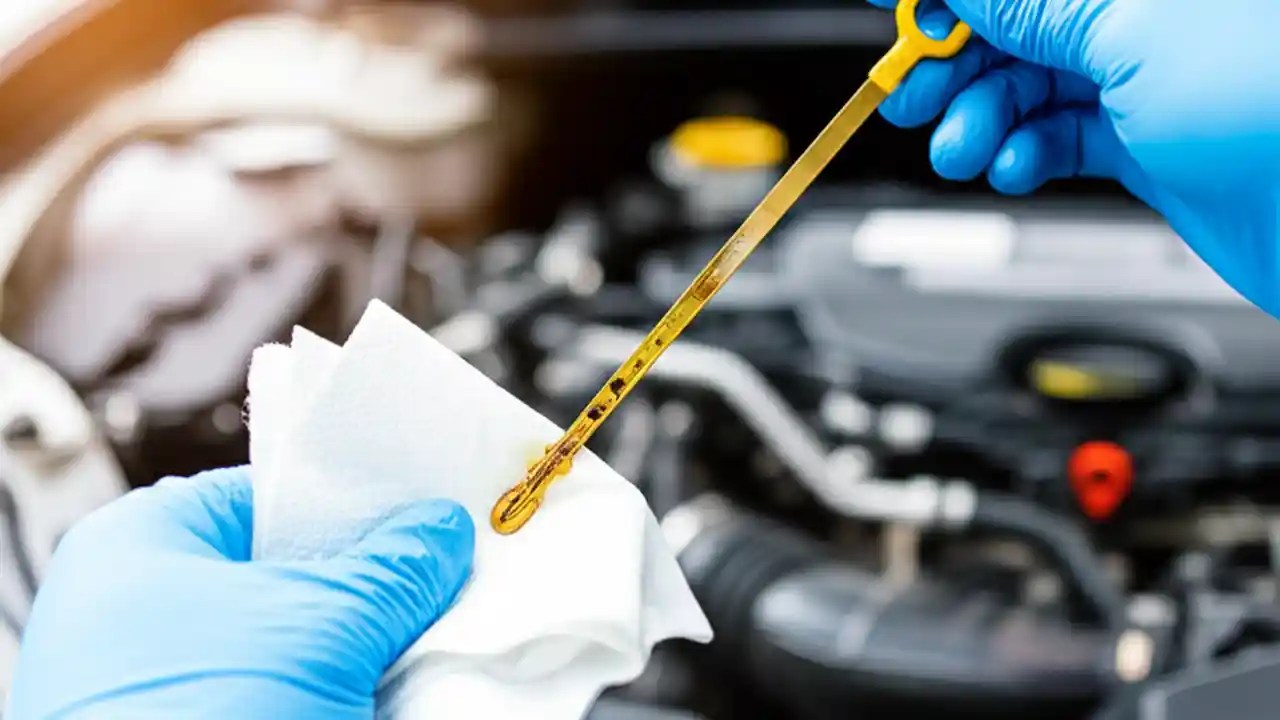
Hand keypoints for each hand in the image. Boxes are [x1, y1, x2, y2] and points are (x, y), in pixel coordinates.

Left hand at [8, 467, 474, 719]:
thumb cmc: (192, 718)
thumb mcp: (324, 626)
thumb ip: (393, 568)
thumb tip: (436, 534)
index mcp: (137, 543)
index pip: (265, 498)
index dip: (346, 506)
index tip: (412, 519)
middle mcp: (132, 609)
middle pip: (279, 575)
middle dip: (356, 587)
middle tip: (422, 586)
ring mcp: (153, 681)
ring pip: (280, 645)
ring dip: (346, 650)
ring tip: (406, 647)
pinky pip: (272, 694)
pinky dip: (322, 694)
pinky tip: (370, 698)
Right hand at [868, 0, 1279, 314]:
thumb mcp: (1126, 31)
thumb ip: (1025, 5)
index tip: (894, 13)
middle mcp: (1141, 11)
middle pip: (1012, 22)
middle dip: (952, 60)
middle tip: (913, 94)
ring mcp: (1143, 72)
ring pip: (1026, 83)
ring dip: (979, 118)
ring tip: (966, 148)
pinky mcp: (1144, 135)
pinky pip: (1057, 135)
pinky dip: (1025, 154)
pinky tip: (1020, 166)